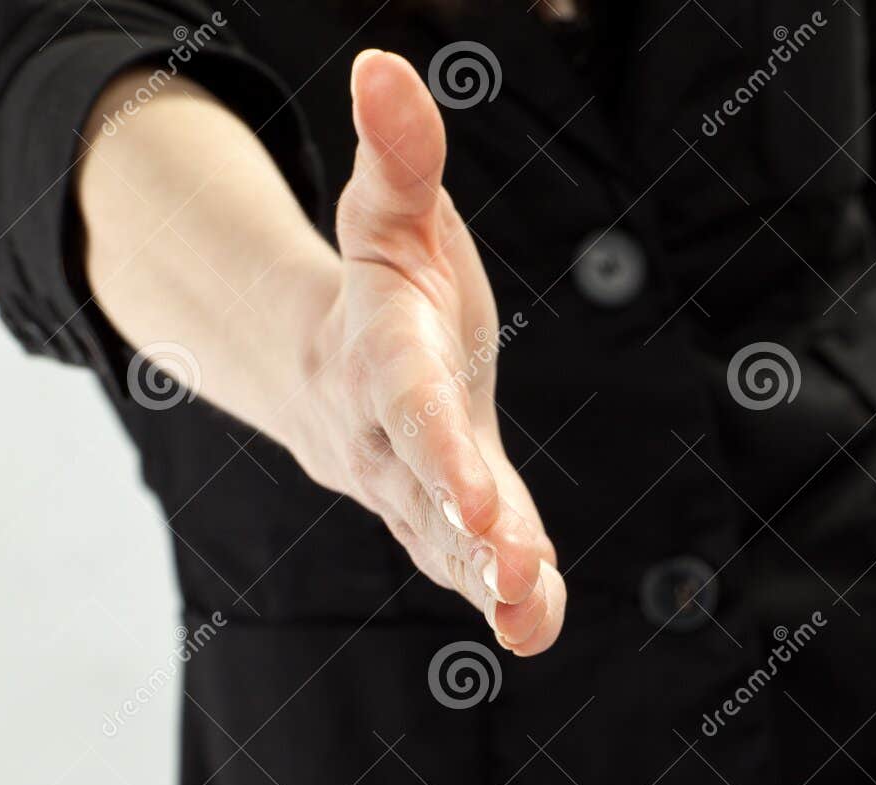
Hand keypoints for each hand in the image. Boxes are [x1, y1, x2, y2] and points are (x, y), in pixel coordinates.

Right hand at [279, 50, 563, 654]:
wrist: (338, 368)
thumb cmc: (385, 284)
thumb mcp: (391, 210)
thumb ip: (399, 149)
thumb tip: (386, 63)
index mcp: (380, 355)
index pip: (409, 404)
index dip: (440, 449)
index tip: (480, 492)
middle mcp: (389, 435)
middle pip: (425, 487)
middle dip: (467, 527)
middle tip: (513, 567)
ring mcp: (413, 489)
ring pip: (442, 542)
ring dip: (485, 578)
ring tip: (529, 615)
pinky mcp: (443, 521)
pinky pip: (466, 565)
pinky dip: (502, 601)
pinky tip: (537, 629)